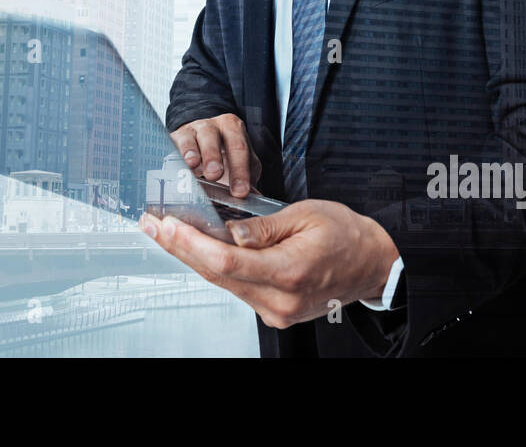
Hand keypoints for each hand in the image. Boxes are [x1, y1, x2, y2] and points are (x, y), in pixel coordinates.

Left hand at [138, 199, 399, 328]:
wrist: (372, 264)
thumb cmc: (346, 235)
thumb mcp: (307, 215)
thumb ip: (264, 227)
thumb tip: (229, 232)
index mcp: (290, 271)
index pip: (227, 261)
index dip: (191, 244)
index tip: (168, 226)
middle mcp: (280, 299)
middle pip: (218, 275)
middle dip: (181, 249)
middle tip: (153, 226)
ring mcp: (277, 310)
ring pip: (224, 283)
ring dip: (193, 257)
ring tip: (168, 234)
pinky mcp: (275, 311)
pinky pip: (238, 287)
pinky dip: (215, 267)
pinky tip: (197, 249)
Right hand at [169, 113, 260, 197]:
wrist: (200, 143)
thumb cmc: (223, 156)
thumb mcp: (239, 164)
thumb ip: (247, 179)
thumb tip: (255, 199)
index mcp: (234, 129)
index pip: (239, 148)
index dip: (240, 171)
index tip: (240, 192)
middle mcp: (213, 126)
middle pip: (213, 138)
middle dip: (214, 157)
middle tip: (215, 175)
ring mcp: (192, 130)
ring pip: (192, 138)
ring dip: (192, 152)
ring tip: (194, 166)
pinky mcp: (175, 137)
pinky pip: (174, 144)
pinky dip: (176, 154)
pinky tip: (178, 165)